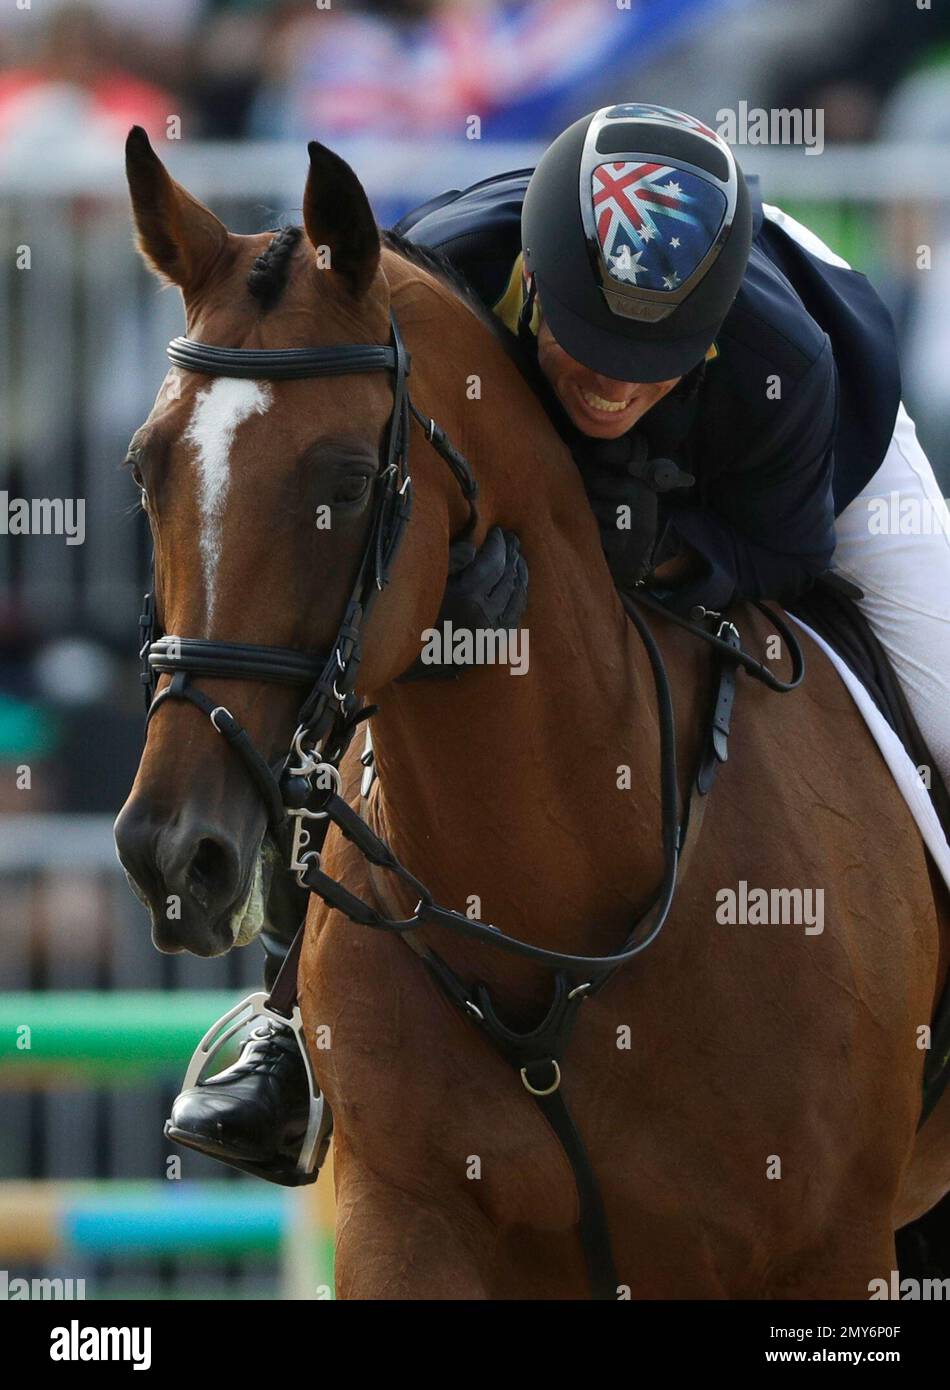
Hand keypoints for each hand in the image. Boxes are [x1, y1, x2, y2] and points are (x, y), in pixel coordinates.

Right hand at [398, 526, 527, 681]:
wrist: (412, 658)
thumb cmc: (414, 615)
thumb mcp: (429, 583)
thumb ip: (452, 561)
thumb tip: (474, 547)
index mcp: (466, 595)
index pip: (493, 561)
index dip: (498, 543)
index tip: (497, 531)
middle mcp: (484, 614)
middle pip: (508, 577)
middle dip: (511, 554)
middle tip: (512, 539)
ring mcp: (491, 631)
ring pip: (516, 597)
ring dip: (520, 574)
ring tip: (519, 558)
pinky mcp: (492, 644)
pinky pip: (514, 617)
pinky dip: (519, 599)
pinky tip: (519, 588)